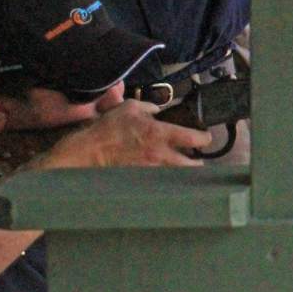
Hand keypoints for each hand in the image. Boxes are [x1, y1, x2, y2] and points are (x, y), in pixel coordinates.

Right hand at [39, 99, 211, 168]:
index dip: (204, 138)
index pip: (194, 138)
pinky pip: (161, 183)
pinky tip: (163, 178)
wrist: (87, 153)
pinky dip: (165, 181)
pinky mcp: (142, 182)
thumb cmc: (108, 128)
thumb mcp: (129, 108)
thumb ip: (149, 108)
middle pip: (192, 166)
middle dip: (198, 164)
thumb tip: (159, 111)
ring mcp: (152, 171)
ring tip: (183, 171)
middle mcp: (161, 155)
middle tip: (198, 160)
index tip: (206, 138)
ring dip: (182, 173)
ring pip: (178, 177)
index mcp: (160, 134)